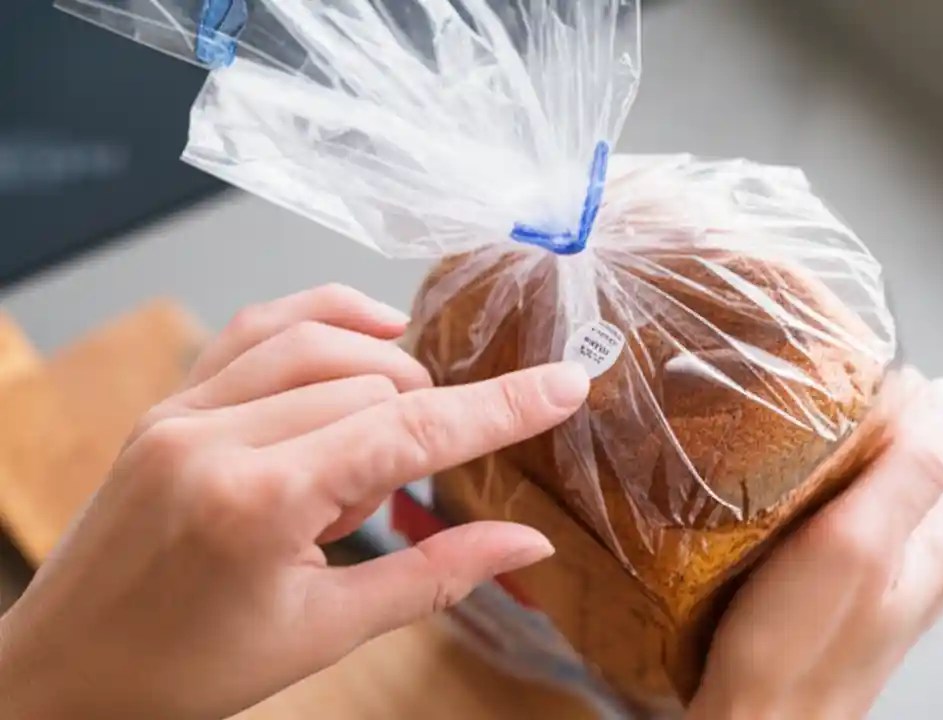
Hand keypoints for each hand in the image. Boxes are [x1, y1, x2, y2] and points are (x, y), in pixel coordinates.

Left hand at [0, 284, 590, 719]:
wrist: (64, 676)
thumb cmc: (186, 671)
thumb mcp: (324, 632)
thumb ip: (435, 576)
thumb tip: (528, 543)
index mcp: (257, 503)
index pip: (408, 431)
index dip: (498, 408)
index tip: (564, 385)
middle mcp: (214, 437)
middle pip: (372, 385)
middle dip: (420, 426)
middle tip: (396, 501)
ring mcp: (181, 410)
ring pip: (320, 341)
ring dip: (381, 376)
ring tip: (374, 449)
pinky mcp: (167, 403)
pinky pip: (257, 330)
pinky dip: (323, 324)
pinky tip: (365, 340)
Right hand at [689, 369, 942, 719]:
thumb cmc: (796, 652)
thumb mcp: (856, 544)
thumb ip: (908, 470)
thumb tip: (940, 394)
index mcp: (942, 540)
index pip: (928, 429)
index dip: (874, 400)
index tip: (819, 400)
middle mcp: (923, 557)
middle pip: (894, 454)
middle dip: (846, 429)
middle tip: (790, 433)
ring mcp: (882, 575)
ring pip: (859, 483)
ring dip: (821, 465)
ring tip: (776, 467)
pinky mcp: (840, 590)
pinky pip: (832, 517)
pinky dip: (804, 499)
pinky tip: (773, 508)